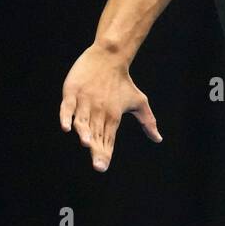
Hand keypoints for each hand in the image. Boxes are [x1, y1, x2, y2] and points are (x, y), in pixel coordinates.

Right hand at [59, 44, 161, 171]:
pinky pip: (68, 107)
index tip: (102, 168)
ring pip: (83, 121)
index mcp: (113, 115)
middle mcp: (99, 110)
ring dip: (84, 132)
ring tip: (86, 143)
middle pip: (96, 134)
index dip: (105, 153)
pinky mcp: (73, 92)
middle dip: (97, 151)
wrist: (110, 57)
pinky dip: (66, 117)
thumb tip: (158, 139)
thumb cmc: (123, 82)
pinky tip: (66, 127)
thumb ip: (148, 121)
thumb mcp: (139, 102)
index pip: (108, 139)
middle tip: (98, 166)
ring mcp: (85, 101)